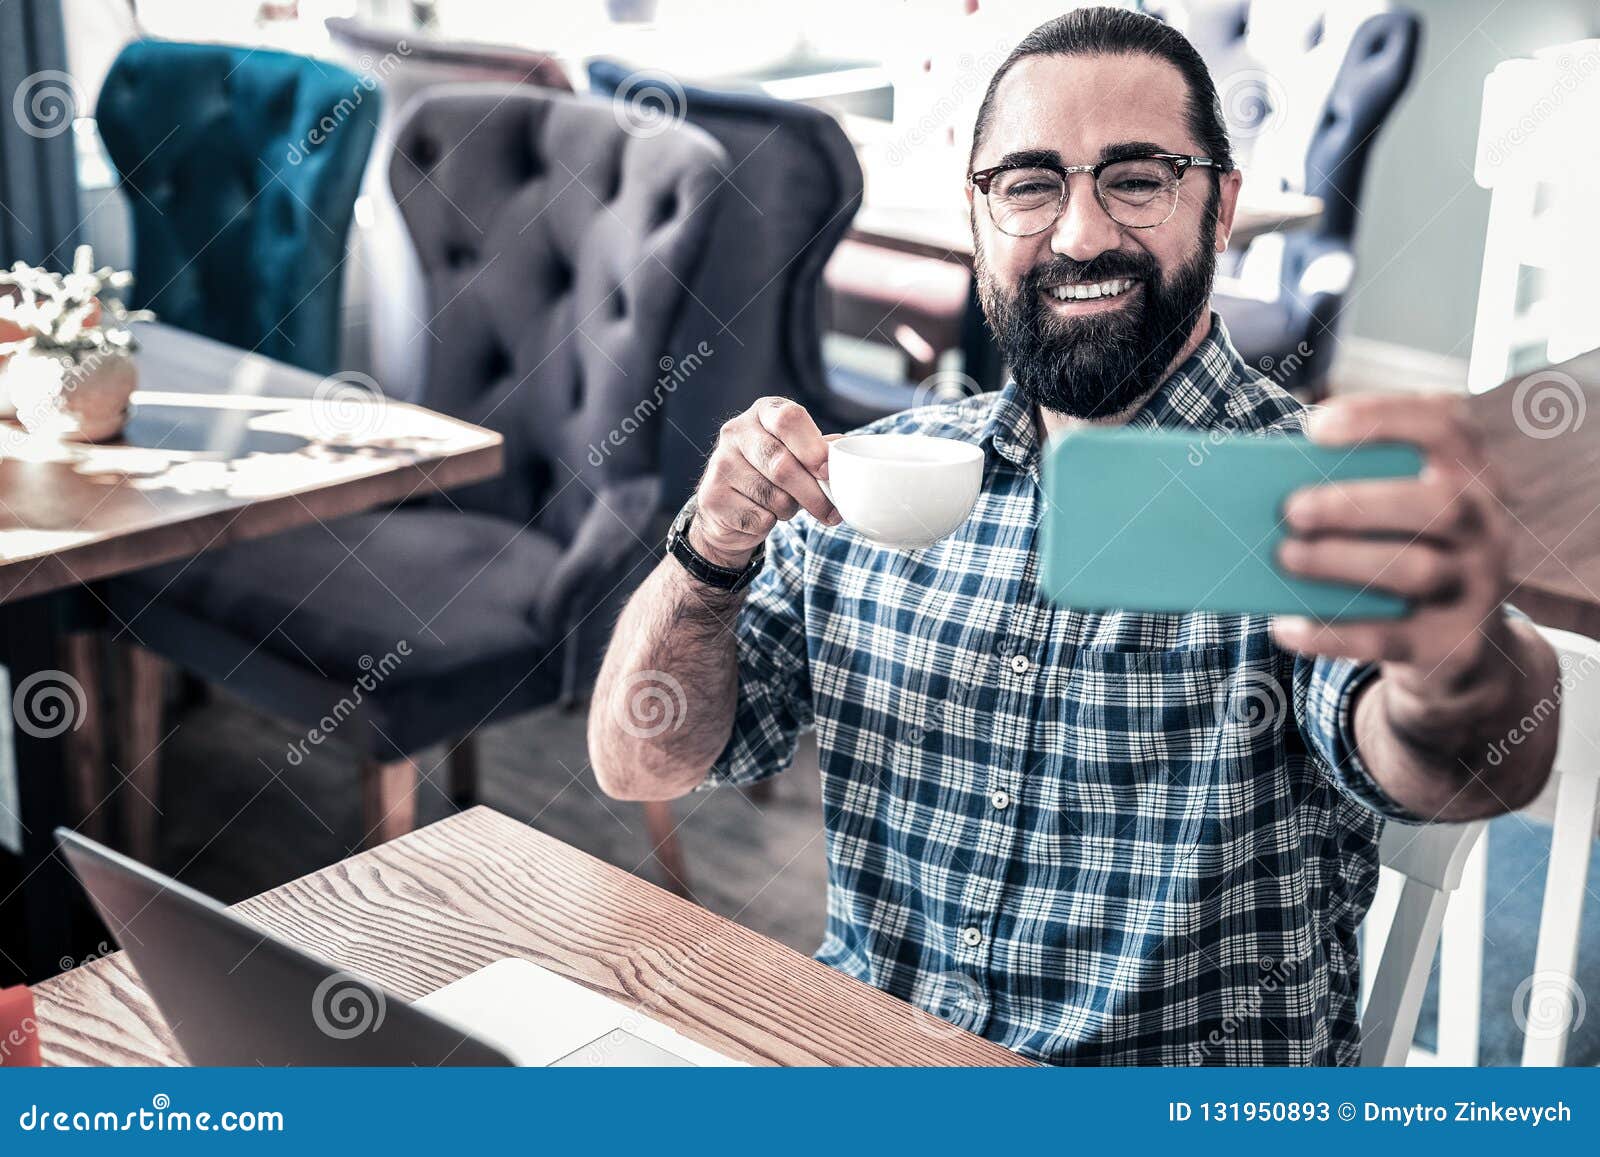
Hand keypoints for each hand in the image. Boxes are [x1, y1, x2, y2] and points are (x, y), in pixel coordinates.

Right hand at [688, 396, 840, 568]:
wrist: (728, 510)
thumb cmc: (772, 475)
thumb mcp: (797, 455)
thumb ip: (821, 452)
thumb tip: (846, 455)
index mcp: (764, 413)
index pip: (790, 419)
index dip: (813, 448)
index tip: (828, 473)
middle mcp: (737, 432)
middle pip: (782, 464)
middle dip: (812, 493)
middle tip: (829, 511)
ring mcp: (720, 463)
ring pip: (774, 496)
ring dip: (790, 510)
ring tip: (787, 507)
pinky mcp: (711, 496)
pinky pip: (758, 518)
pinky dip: (770, 524)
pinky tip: (762, 515)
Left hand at [1271, 394, 1516, 696]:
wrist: (1460, 647)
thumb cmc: (1403, 553)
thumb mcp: (1395, 514)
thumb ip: (1355, 487)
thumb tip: (1266, 486)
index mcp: (1471, 476)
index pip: (1447, 426)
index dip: (1383, 418)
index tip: (1315, 426)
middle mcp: (1488, 528)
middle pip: (1439, 506)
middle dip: (1357, 503)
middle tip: (1290, 508)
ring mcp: (1478, 589)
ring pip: (1417, 571)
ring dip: (1340, 561)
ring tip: (1284, 555)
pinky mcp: (1453, 646)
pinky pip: (1388, 639)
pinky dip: (1330, 633)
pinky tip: (1285, 626)